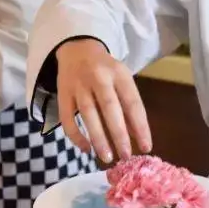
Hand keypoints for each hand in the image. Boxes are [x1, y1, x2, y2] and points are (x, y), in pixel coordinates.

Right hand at [55, 38, 151, 162]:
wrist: (77, 49)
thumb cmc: (106, 71)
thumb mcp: (122, 80)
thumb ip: (128, 105)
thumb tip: (136, 137)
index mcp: (119, 74)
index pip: (132, 102)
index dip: (140, 126)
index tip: (146, 147)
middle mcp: (99, 77)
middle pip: (109, 108)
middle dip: (119, 134)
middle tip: (126, 156)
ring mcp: (78, 85)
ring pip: (88, 114)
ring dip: (98, 138)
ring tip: (107, 158)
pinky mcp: (63, 94)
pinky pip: (67, 118)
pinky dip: (76, 136)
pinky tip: (86, 149)